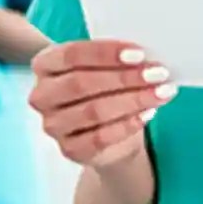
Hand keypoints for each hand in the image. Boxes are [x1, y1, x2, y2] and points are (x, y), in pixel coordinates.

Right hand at [29, 40, 178, 168]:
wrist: (107, 131)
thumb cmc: (105, 88)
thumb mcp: (105, 66)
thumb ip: (115, 58)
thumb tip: (145, 56)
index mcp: (45, 64)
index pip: (71, 54)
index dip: (105, 53)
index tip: (139, 54)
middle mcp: (42, 95)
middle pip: (81, 83)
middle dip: (124, 78)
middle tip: (157, 74)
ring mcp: (52, 125)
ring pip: (93, 111)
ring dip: (132, 100)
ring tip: (160, 92)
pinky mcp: (69, 149)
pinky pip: (100, 138)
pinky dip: (127, 125)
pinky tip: (148, 114)